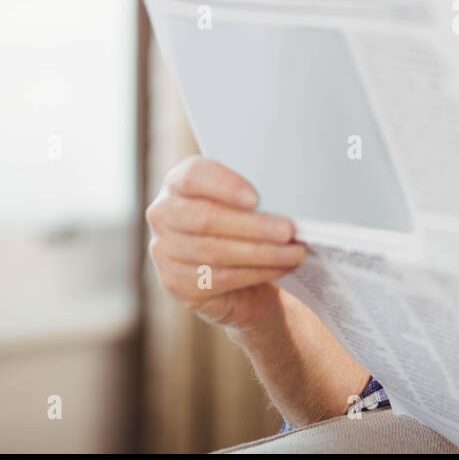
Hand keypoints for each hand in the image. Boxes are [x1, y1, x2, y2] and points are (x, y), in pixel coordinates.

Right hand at [146, 156, 306, 331]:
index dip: (224, 186)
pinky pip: (220, 278)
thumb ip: (251, 200)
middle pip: (205, 218)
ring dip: (262, 253)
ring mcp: (165, 251)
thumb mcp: (242, 205)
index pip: (193, 177)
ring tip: (294, 251)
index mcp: (177, 183)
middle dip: (252, 226)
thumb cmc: (240, 227)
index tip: (255, 198)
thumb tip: (287, 206)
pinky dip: (257, 273)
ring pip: (216, 252)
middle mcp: (164, 214)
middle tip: (288, 230)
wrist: (232, 274)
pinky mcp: (176, 283)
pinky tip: (281, 267)